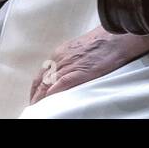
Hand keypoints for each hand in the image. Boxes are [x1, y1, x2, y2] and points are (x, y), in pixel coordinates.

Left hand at [29, 26, 148, 104]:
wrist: (115, 38)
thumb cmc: (102, 42)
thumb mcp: (79, 49)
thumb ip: (70, 60)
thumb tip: (66, 72)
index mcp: (60, 54)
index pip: (41, 75)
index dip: (36, 88)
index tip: (35, 97)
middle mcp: (59, 60)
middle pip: (41, 82)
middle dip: (35, 96)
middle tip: (34, 106)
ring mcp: (67, 66)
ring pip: (47, 85)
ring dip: (41, 99)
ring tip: (38, 109)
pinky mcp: (77, 73)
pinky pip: (60, 85)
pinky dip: (52, 95)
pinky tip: (49, 102)